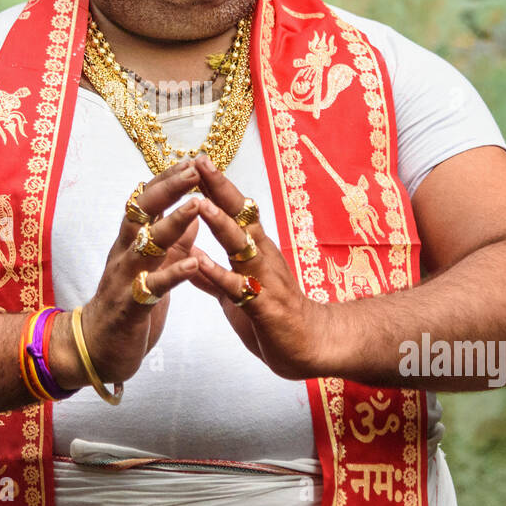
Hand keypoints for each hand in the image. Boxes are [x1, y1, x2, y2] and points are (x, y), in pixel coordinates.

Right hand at [48, 159, 202, 388]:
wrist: (95, 349)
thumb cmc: (126, 305)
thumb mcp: (150, 266)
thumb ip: (170, 241)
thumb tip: (191, 211)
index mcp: (130, 241)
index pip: (147, 200)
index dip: (168, 178)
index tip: (192, 158)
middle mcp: (125, 253)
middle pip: (142, 211)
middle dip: (168, 188)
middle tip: (193, 169)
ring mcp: (125, 278)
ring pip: (146, 244)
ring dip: (172, 223)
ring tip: (196, 205)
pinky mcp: (131, 306)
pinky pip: (151, 286)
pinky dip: (172, 274)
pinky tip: (191, 263)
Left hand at [186, 153, 331, 380]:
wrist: (314, 345)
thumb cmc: (276, 317)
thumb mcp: (239, 294)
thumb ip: (214, 277)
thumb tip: (192, 260)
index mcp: (256, 251)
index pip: (236, 210)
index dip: (217, 186)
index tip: (197, 160)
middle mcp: (262, 257)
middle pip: (240, 215)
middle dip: (219, 188)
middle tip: (200, 161)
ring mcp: (263, 279)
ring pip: (241, 246)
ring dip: (220, 225)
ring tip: (201, 203)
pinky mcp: (263, 306)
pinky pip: (239, 288)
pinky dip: (220, 274)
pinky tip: (203, 263)